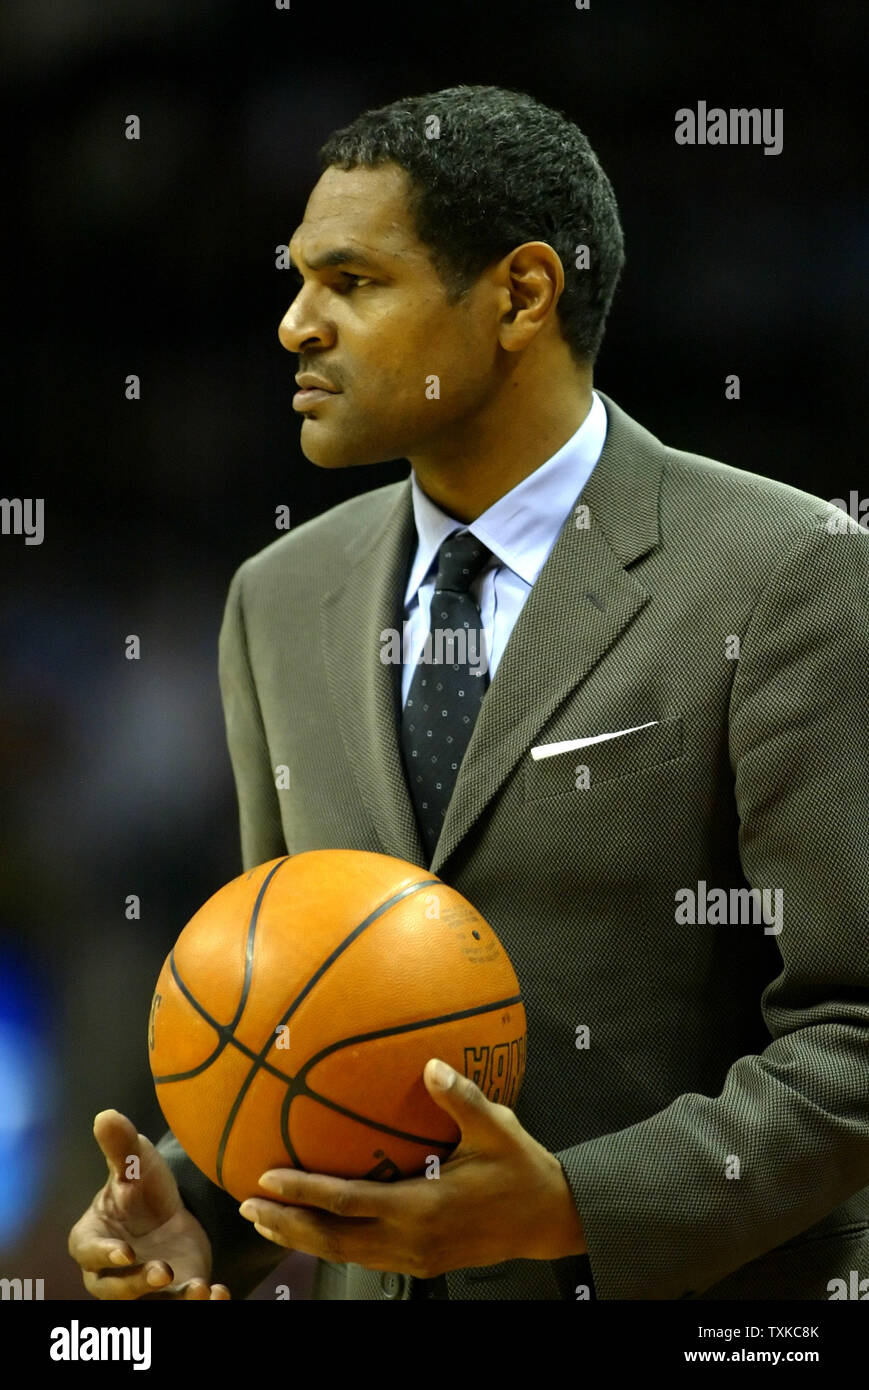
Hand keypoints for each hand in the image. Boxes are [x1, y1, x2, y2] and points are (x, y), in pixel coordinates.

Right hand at [68, 1109, 230, 1299]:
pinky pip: (181, 1306)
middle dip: (137, 1284)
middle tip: (163, 1271)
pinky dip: (200, 1303)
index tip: (124, 1252)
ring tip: (199, 1289)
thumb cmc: (140, 1188)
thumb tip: (105, 1115)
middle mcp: (111, 1273)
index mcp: (92, 1240)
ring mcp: (141, 1288)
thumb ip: (120, 1145)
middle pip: (115, 1289)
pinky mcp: (171, 1295)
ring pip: (150, 1304)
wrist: (170, 1209)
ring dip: (173, 1301)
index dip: (104, 1255)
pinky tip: (219, 1293)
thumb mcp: (135, 1164)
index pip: (89, 1253)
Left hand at [237, 1058, 586, 1278]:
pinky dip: (330, 1244)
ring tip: (265, 1221)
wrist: (549, 1220)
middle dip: (285, 1224)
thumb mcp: (497, 1128)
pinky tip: (314, 1229)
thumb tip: (430, 1064)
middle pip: (332, 1239)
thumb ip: (461, 1097)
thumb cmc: (522, 1170)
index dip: (304, 1192)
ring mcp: (414, 1257)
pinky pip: (362, 1257)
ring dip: (301, 1238)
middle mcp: (411, 1240)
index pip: (347, 1202)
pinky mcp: (420, 1263)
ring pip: (343, 1254)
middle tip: (246, 1204)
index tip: (267, 1176)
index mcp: (422, 1207)